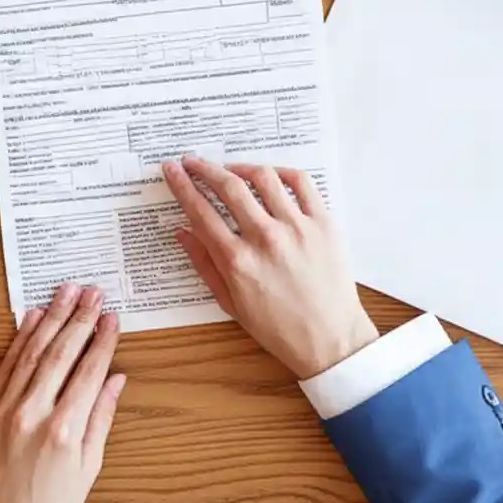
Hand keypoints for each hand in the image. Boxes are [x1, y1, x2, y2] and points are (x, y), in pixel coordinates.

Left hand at [0, 283, 126, 502]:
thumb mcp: (89, 466)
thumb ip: (102, 418)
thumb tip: (115, 379)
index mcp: (64, 430)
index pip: (89, 370)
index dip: (103, 340)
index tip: (112, 318)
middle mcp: (32, 415)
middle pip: (62, 353)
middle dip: (80, 318)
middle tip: (93, 293)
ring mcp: (5, 411)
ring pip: (32, 352)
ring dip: (51, 317)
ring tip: (66, 292)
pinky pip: (5, 367)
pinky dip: (20, 339)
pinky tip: (33, 318)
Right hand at [162, 155, 378, 378]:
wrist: (330, 339)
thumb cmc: (279, 328)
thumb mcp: (230, 303)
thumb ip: (204, 264)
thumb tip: (182, 231)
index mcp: (237, 261)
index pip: (201, 211)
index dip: (182, 186)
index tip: (172, 170)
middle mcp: (265, 239)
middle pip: (228, 186)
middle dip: (204, 169)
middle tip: (193, 162)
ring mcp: (297, 228)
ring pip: (264, 178)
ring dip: (240, 166)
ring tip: (229, 169)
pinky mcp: (323, 224)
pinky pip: (302, 183)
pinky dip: (282, 172)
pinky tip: (270, 176)